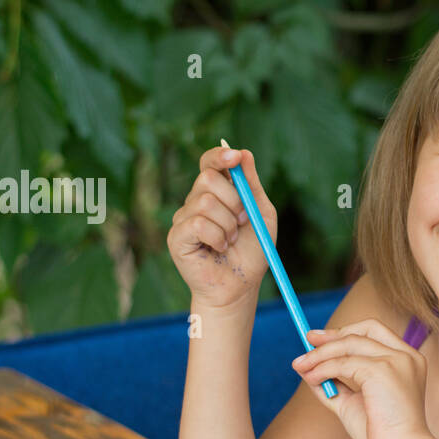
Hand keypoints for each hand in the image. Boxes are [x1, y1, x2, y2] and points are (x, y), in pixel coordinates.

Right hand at [167, 144, 277, 309]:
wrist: (241, 286)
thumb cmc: (252, 251)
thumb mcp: (260, 213)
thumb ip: (252, 185)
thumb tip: (243, 153)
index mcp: (216, 192)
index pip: (209, 162)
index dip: (220, 155)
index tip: (235, 157)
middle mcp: (196, 201)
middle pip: (208, 177)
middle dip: (234, 199)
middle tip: (242, 221)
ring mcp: (184, 218)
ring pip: (206, 202)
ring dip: (228, 224)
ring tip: (231, 240)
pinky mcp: (177, 237)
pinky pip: (198, 224)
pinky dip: (217, 237)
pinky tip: (219, 248)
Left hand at [291, 319, 432, 438]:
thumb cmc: (382, 433)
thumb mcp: (354, 402)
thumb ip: (336, 385)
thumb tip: (308, 369)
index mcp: (406, 360)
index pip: (375, 332)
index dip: (346, 331)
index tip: (320, 339)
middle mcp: (406, 355)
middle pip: (364, 329)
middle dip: (333, 333)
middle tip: (306, 340)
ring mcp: (396, 360)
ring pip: (350, 343)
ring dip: (320, 354)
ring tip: (301, 366)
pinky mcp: (383, 370)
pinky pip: (343, 363)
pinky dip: (323, 369)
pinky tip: (312, 379)